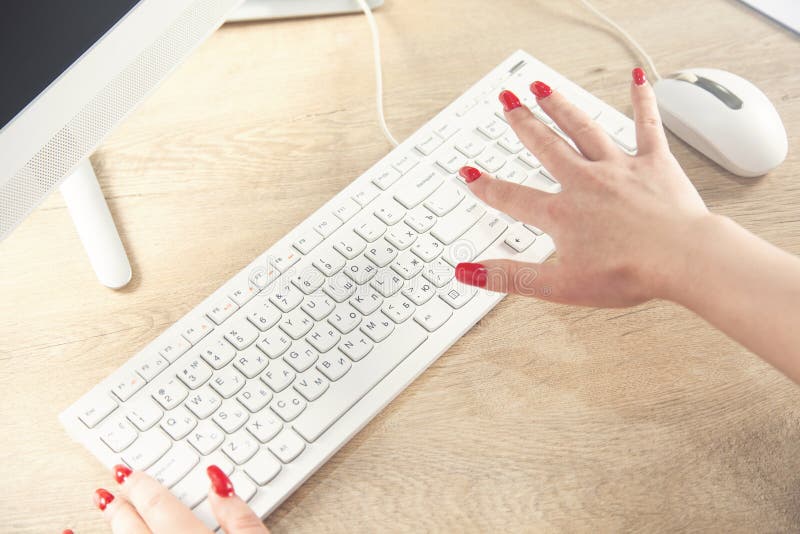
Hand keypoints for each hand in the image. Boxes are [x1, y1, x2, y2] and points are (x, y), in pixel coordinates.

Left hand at [90, 464, 269, 533]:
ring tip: (90, 512)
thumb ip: (240, 517)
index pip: (159, 508)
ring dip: (108, 526)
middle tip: (108, 488)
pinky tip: (72, 532)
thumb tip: (216, 479)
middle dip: (120, 505)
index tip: (129, 472)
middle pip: (132, 529)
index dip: (142, 487)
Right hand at [454, 69, 709, 306]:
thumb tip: (468, 272)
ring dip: (560, 106)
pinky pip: (646, 126)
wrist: (682, 259)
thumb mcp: (559, 285)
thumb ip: (510, 276)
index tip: (468, 173)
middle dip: (522, 123)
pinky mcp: (654, 163)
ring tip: (541, 87)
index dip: (486, 187)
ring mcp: (619, 169)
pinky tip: (635, 78)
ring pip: (583, 129)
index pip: (513, 198)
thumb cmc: (628, 273)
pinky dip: (642, 101)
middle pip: (546, 147)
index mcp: (562, 214)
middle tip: (506, 102)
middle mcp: (585, 182)